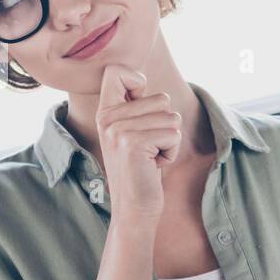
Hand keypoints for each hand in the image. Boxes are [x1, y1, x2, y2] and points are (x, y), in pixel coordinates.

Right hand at [94, 64, 181, 219]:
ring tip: (150, 156)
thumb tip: (141, 79)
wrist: (133, 208)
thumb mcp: (133, 133)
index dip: (138, 81)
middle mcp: (107, 118)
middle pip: (161, 98)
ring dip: (170, 140)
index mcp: (105, 112)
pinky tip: (154, 164)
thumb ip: (135, 108)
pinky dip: (172, 152)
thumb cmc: (141, 169)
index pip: (117, 71)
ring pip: (171, 117)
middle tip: (148, 147)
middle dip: (165, 124)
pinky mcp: (133, 143)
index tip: (141, 106)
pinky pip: (174, 134)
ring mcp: (118, 130)